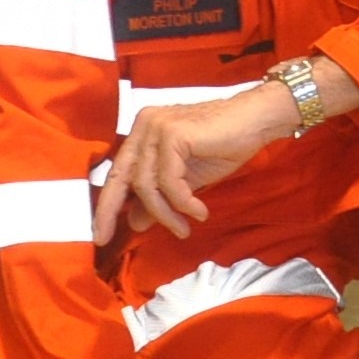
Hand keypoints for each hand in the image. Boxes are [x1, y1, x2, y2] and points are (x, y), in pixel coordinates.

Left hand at [93, 80, 299, 240]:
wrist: (257, 120)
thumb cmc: (226, 144)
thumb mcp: (187, 179)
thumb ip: (161, 196)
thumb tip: (135, 222)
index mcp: (143, 133)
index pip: (117, 173)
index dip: (106, 206)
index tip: (101, 234)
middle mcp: (144, 126)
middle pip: (120, 178)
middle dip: (111, 212)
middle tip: (111, 238)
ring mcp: (157, 128)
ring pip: (146, 184)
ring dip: (166, 213)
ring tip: (185, 227)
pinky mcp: (173, 134)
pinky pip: (169, 180)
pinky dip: (183, 201)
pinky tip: (199, 211)